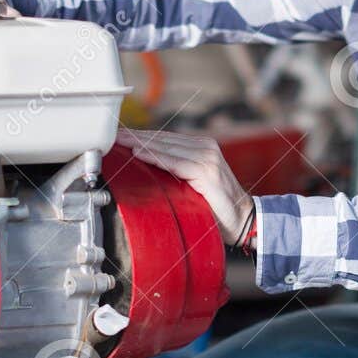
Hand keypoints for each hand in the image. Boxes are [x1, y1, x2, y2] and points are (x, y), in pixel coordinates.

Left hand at [116, 128, 253, 245]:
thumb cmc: (217, 207)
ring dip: (140, 143)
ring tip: (120, 141)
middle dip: (136, 137)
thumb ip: (176, 173)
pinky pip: (175, 162)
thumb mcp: (193, 185)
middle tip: (112, 135)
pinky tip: (138, 153)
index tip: (119, 136)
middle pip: (163, 140)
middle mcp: (205, 147)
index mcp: (202, 148)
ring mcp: (207, 158)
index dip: (141, 136)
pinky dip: (155, 157)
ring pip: (166, 147)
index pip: (165, 139)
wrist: (244, 222)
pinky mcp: (207, 171)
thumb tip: (145, 169)